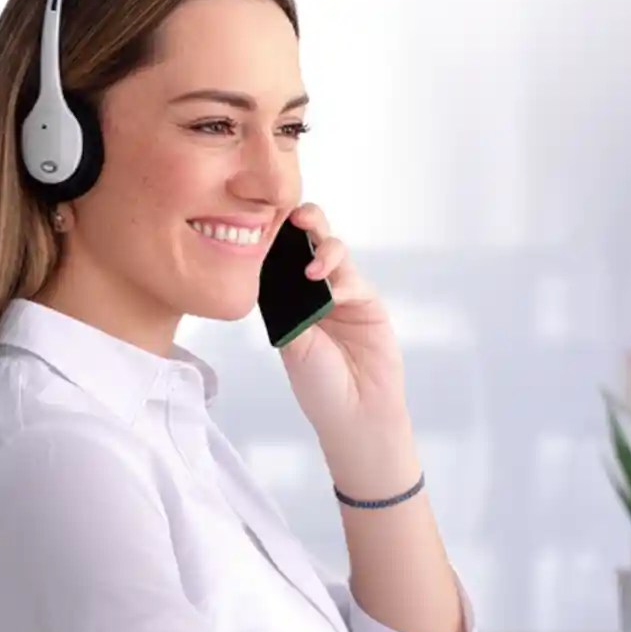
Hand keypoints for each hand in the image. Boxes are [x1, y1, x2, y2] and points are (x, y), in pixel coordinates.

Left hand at [277, 203, 412, 472]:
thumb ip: (288, 305)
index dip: (274, 237)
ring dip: (323, 247)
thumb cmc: (318, 386)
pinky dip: (342, 279)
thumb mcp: (292, 344)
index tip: (262, 222)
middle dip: (303, 223)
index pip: (280, 256)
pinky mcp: (368, 302)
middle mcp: (314, 291)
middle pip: (309, 242)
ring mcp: (342, 293)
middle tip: (294, 217)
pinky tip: (332, 292)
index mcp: (288, 299)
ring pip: (333, 252)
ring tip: (313, 268)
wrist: (355, 414)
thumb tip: (277, 267)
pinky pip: (354, 278)